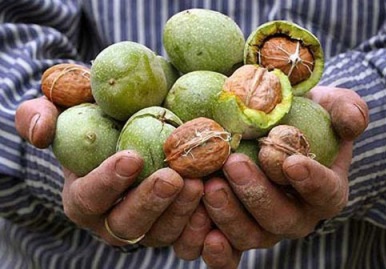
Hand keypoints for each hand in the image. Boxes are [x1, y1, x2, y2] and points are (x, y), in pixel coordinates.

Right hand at [15, 98, 203, 246]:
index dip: (107, 182)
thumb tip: (40, 132)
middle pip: (126, 224)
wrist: (136, 124)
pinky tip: (214, 198)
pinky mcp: (173, 225)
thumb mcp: (68, 104)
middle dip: (149, 202)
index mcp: (84, 195)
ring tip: (199, 182)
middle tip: (172, 177)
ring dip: (180, 211)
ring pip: (160, 233)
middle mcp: (112, 218)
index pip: (89, 197)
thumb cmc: (101, 115)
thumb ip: (40, 113)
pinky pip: (186, 235)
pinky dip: (200, 223)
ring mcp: (146, 225)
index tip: (132, 157)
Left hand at [197, 86, 368, 265]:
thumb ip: (346, 110)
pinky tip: (199, 225)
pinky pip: (227, 250)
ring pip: (250, 236)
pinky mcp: (234, 231)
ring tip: (209, 186)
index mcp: (324, 191)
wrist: (270, 131)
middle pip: (281, 219)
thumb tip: (352, 122)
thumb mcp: (329, 105)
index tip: (292, 162)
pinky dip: (214, 247)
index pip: (325, 193)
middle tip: (233, 164)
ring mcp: (263, 227)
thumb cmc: (302, 117)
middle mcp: (296, 216)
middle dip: (257, 194)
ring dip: (229, 215)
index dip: (312, 181)